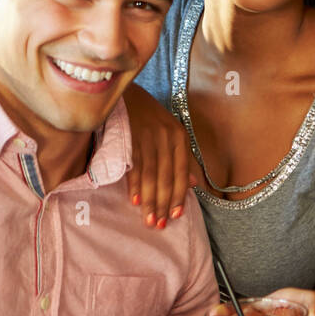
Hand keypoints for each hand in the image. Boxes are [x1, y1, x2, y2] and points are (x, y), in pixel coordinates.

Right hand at [124, 84, 197, 228]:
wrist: (121, 90)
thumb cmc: (146, 115)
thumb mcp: (168, 132)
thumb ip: (181, 158)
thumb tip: (193, 184)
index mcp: (180, 137)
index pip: (181, 172)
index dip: (179, 195)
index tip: (175, 216)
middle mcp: (167, 136)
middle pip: (167, 177)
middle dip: (163, 203)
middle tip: (159, 225)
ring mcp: (149, 135)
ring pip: (152, 175)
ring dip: (150, 200)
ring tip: (149, 219)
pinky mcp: (131, 135)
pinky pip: (135, 165)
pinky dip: (136, 184)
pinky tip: (135, 200)